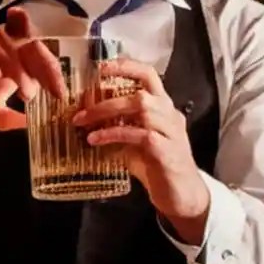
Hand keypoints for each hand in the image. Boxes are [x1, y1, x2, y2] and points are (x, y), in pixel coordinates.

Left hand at [73, 58, 210, 244]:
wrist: (183, 197)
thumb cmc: (159, 168)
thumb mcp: (135, 143)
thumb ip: (118, 128)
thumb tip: (87, 122)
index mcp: (164, 108)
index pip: (150, 75)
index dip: (127, 66)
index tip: (101, 68)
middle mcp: (170, 115)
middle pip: (141, 92)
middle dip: (106, 97)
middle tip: (80, 108)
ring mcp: (171, 132)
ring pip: (142, 108)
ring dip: (108, 112)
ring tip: (84, 122)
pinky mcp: (166, 151)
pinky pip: (139, 135)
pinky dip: (114, 135)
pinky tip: (96, 140)